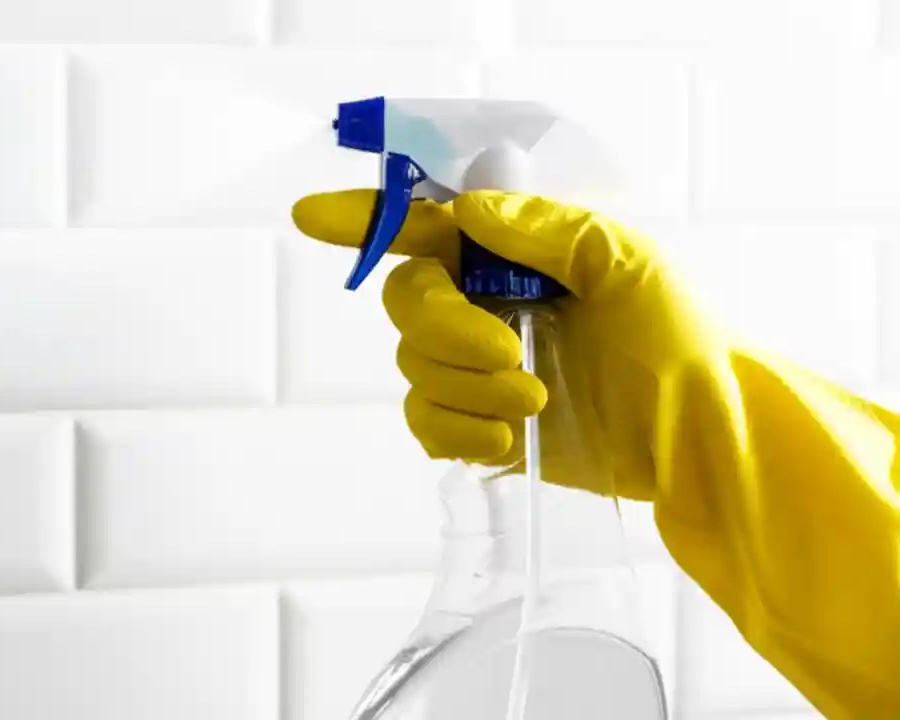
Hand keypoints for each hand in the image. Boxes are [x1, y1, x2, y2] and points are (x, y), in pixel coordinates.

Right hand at [292, 189, 722, 499]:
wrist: (696, 439)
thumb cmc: (678, 341)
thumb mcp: (629, 263)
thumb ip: (547, 228)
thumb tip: (471, 209)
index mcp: (512, 251)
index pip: (424, 224)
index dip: (363, 219)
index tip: (311, 216)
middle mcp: (482, 300)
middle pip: (406, 298)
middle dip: (445, 326)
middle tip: (506, 351)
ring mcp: (474, 365)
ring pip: (413, 365)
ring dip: (470, 386)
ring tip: (535, 399)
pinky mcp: (474, 423)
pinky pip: (424, 421)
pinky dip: (459, 431)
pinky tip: (509, 441)